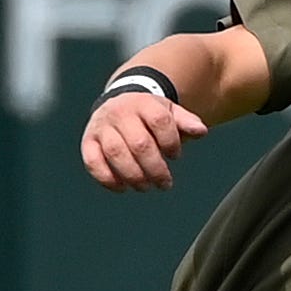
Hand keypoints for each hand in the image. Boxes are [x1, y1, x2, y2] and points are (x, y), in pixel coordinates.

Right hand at [80, 92, 208, 191]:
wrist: (117, 103)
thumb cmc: (148, 115)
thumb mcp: (169, 112)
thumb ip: (186, 121)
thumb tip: (201, 131)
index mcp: (143, 102)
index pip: (160, 122)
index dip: (171, 142)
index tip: (175, 156)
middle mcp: (120, 112)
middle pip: (139, 143)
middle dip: (155, 168)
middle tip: (165, 184)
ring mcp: (102, 127)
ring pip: (116, 154)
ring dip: (133, 176)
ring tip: (145, 187)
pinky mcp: (88, 142)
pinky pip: (93, 162)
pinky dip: (107, 179)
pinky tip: (122, 188)